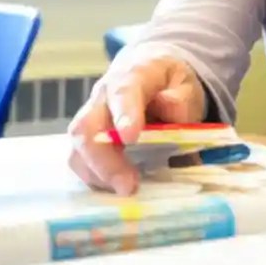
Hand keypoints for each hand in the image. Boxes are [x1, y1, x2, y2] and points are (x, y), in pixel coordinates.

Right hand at [67, 52, 206, 194]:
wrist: (149, 74)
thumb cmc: (169, 83)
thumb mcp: (187, 84)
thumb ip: (182, 98)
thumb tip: (170, 109)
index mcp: (132, 77)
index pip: (123, 92)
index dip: (124, 114)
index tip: (131, 137)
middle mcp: (103, 97)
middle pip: (87, 127)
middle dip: (104, 160)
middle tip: (127, 185)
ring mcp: (90, 118)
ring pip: (78, 148)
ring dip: (98, 174)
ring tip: (125, 190)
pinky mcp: (86, 140)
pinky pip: (80, 161)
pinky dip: (96, 179)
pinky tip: (116, 188)